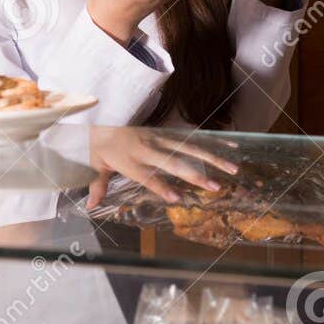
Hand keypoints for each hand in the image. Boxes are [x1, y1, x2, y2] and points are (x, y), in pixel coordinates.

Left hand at [86, 126, 239, 207]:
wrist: (103, 118)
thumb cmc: (99, 147)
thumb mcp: (93, 166)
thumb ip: (97, 186)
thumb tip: (91, 206)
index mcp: (129, 160)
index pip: (147, 176)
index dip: (161, 187)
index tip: (176, 198)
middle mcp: (147, 149)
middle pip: (174, 163)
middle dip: (195, 175)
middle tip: (214, 187)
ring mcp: (159, 139)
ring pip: (188, 149)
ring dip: (212, 159)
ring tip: (232, 168)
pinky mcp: (166, 133)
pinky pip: (191, 138)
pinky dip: (212, 142)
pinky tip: (231, 147)